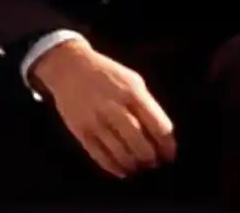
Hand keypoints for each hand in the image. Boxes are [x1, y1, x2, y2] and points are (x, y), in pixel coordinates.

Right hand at [30, 38, 176, 177]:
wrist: (70, 68)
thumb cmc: (107, 75)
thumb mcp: (133, 81)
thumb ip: (147, 105)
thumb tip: (161, 134)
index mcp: (134, 94)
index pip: (158, 126)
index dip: (167, 145)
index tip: (169, 155)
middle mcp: (115, 108)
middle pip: (140, 143)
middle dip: (151, 159)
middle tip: (155, 165)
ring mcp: (97, 120)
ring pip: (120, 152)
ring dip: (133, 165)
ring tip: (140, 169)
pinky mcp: (81, 130)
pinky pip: (99, 155)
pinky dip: (113, 167)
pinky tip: (122, 170)